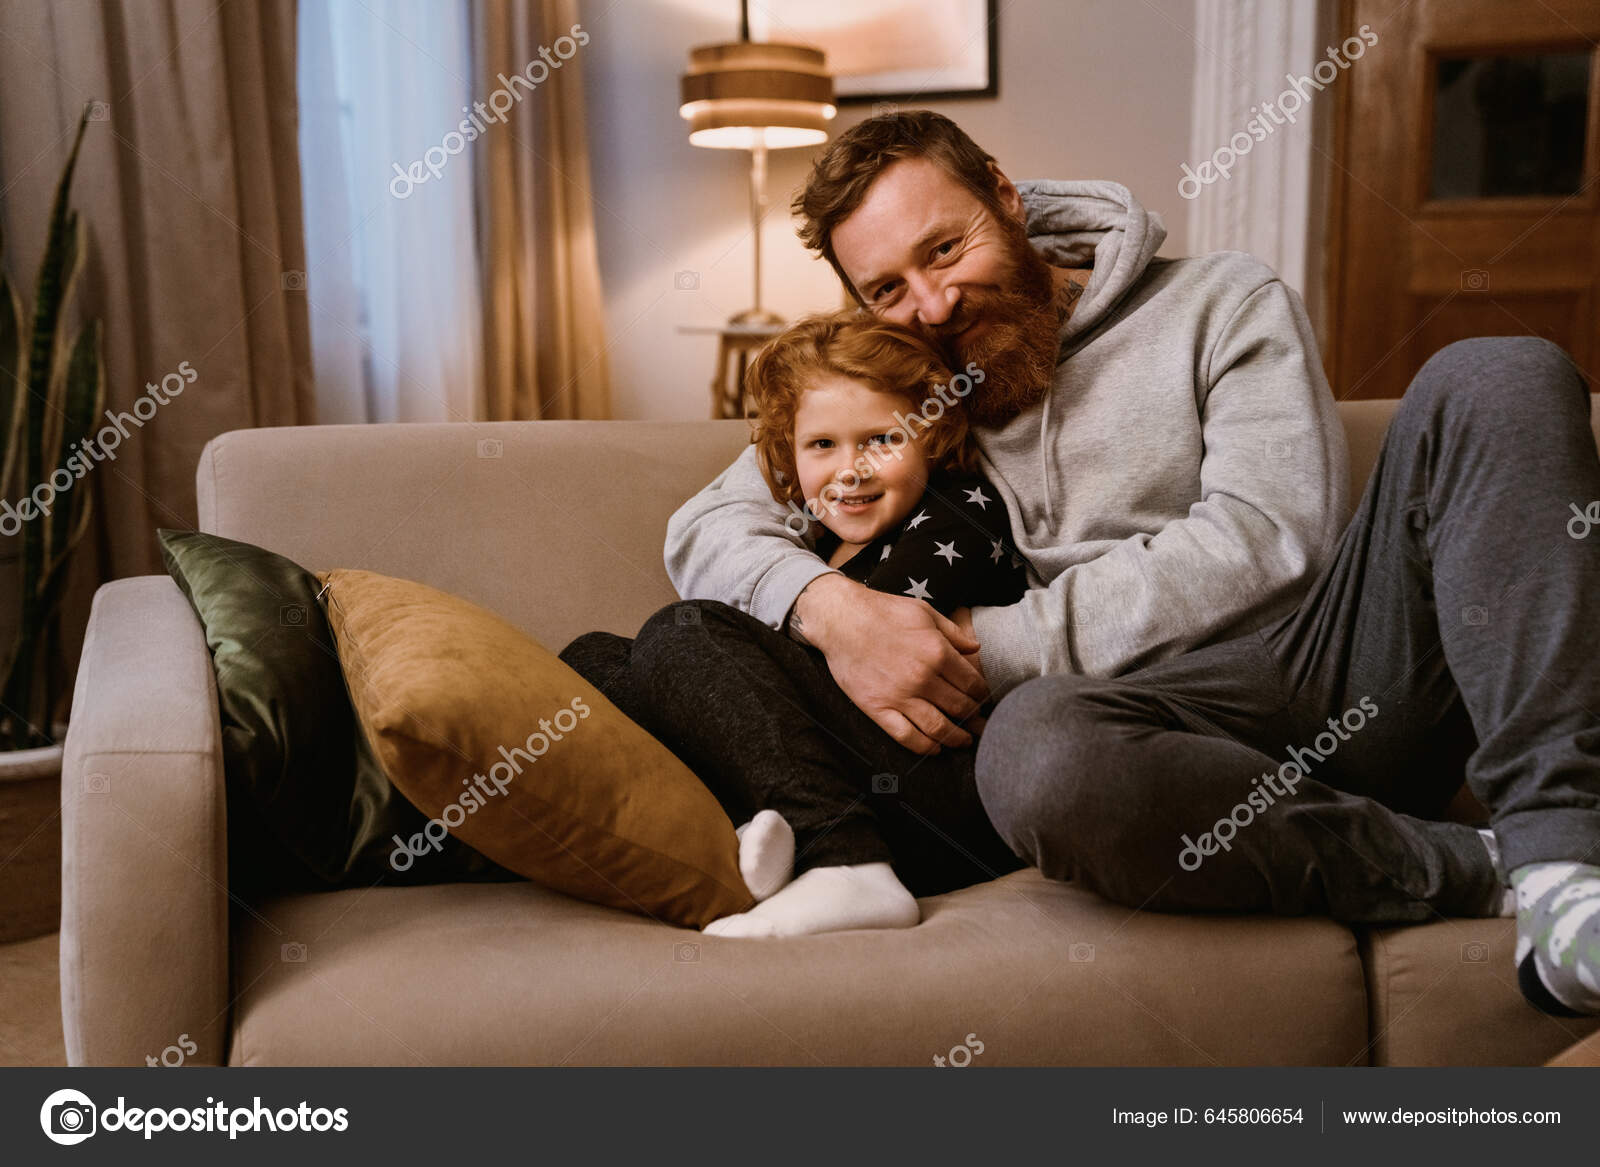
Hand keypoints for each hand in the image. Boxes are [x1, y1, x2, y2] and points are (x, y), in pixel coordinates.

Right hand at [791, 575, 988, 754]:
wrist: (841, 619)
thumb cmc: (882, 611)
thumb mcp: (924, 612)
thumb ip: (954, 632)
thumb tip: (976, 648)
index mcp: (938, 652)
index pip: (972, 683)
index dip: (982, 695)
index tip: (983, 700)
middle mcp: (923, 677)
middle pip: (960, 708)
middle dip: (974, 719)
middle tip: (979, 724)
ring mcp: (900, 696)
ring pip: (938, 728)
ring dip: (956, 738)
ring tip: (964, 740)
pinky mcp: (878, 708)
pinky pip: (907, 736)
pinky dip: (925, 747)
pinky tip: (935, 748)